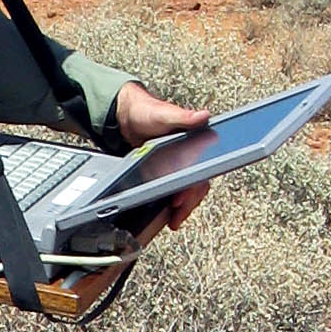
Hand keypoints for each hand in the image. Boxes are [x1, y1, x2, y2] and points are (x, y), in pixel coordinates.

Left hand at [113, 82, 211, 229]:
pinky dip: (175, 201)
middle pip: (197, 185)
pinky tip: (168, 210)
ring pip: (189, 189)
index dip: (193, 188)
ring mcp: (180, 163)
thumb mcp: (163, 113)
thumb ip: (183, 117)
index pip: (202, 171)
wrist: (128, 115)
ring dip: (183, 206)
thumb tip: (203, 117)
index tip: (180, 199)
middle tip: (176, 219)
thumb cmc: (147, 110)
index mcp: (195, 142)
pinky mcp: (168, 168)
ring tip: (173, 220)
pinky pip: (177, 188)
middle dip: (188, 204)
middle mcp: (191, 154)